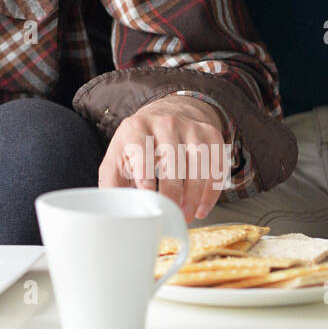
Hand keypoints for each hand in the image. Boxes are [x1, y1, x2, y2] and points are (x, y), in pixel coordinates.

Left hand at [97, 94, 228, 224]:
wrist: (166, 114)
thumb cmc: (138, 143)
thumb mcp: (117, 156)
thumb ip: (111, 182)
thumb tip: (113, 211)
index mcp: (136, 127)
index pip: (141, 149)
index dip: (145, 173)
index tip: (148, 194)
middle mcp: (165, 122)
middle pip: (172, 159)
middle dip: (173, 192)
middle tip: (172, 213)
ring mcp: (190, 127)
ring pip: (198, 163)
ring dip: (194, 194)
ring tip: (187, 214)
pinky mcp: (210, 134)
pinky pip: (216, 164)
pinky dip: (211, 189)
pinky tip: (202, 206)